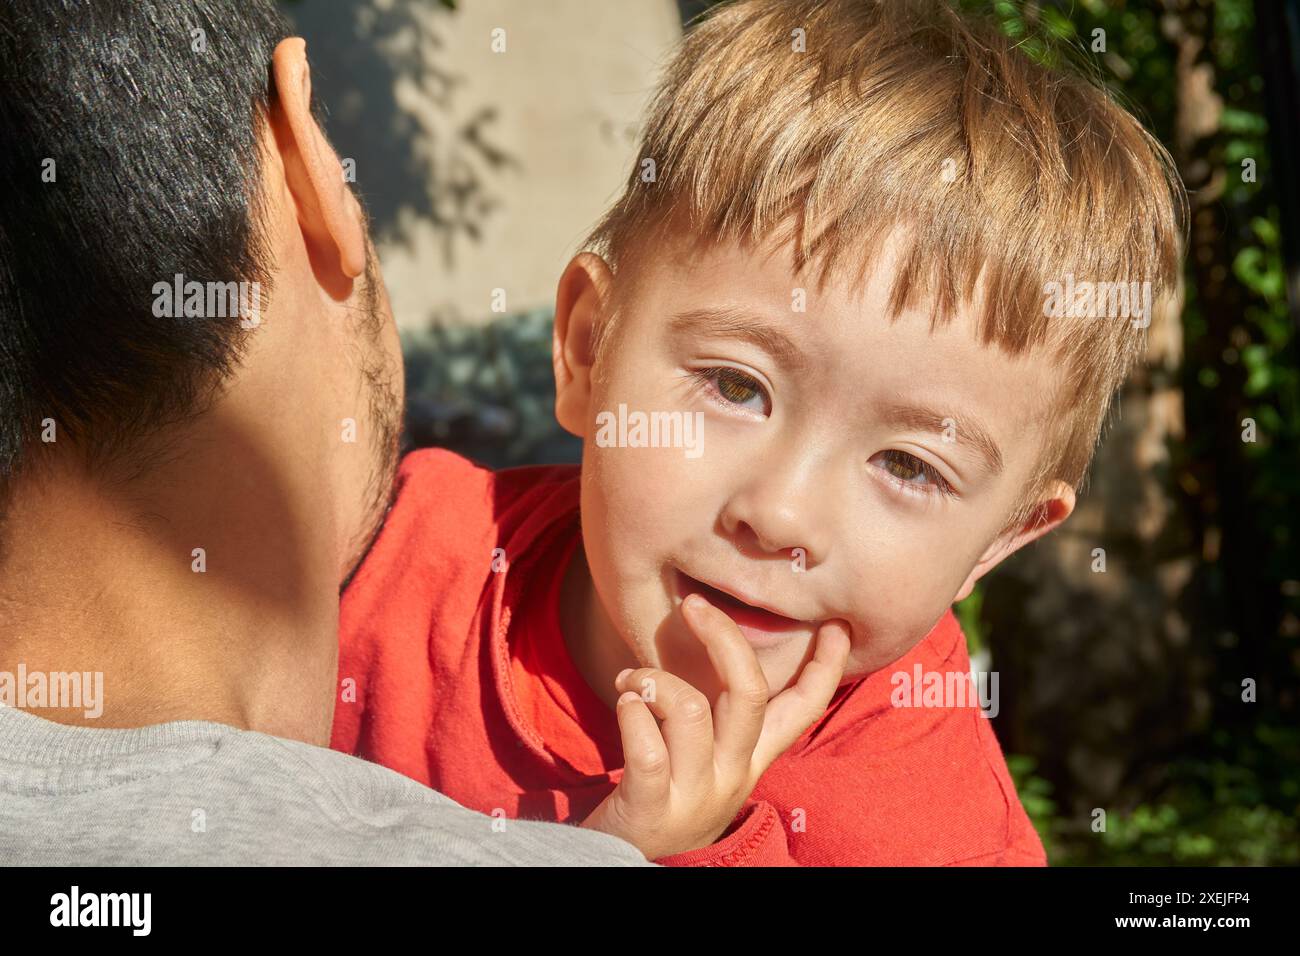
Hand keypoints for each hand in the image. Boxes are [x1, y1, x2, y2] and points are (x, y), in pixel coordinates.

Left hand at [580, 592, 850, 859]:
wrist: (628, 862)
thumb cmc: (664, 795)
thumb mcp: (708, 759)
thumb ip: (720, 715)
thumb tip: (726, 646)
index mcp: (750, 759)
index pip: (802, 710)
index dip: (825, 668)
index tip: (836, 626)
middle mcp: (731, 776)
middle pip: (749, 693)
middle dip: (724, 637)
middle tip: (694, 606)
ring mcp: (694, 795)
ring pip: (690, 710)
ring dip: (652, 679)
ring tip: (630, 681)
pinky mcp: (651, 808)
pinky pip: (646, 747)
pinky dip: (630, 712)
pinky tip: (623, 705)